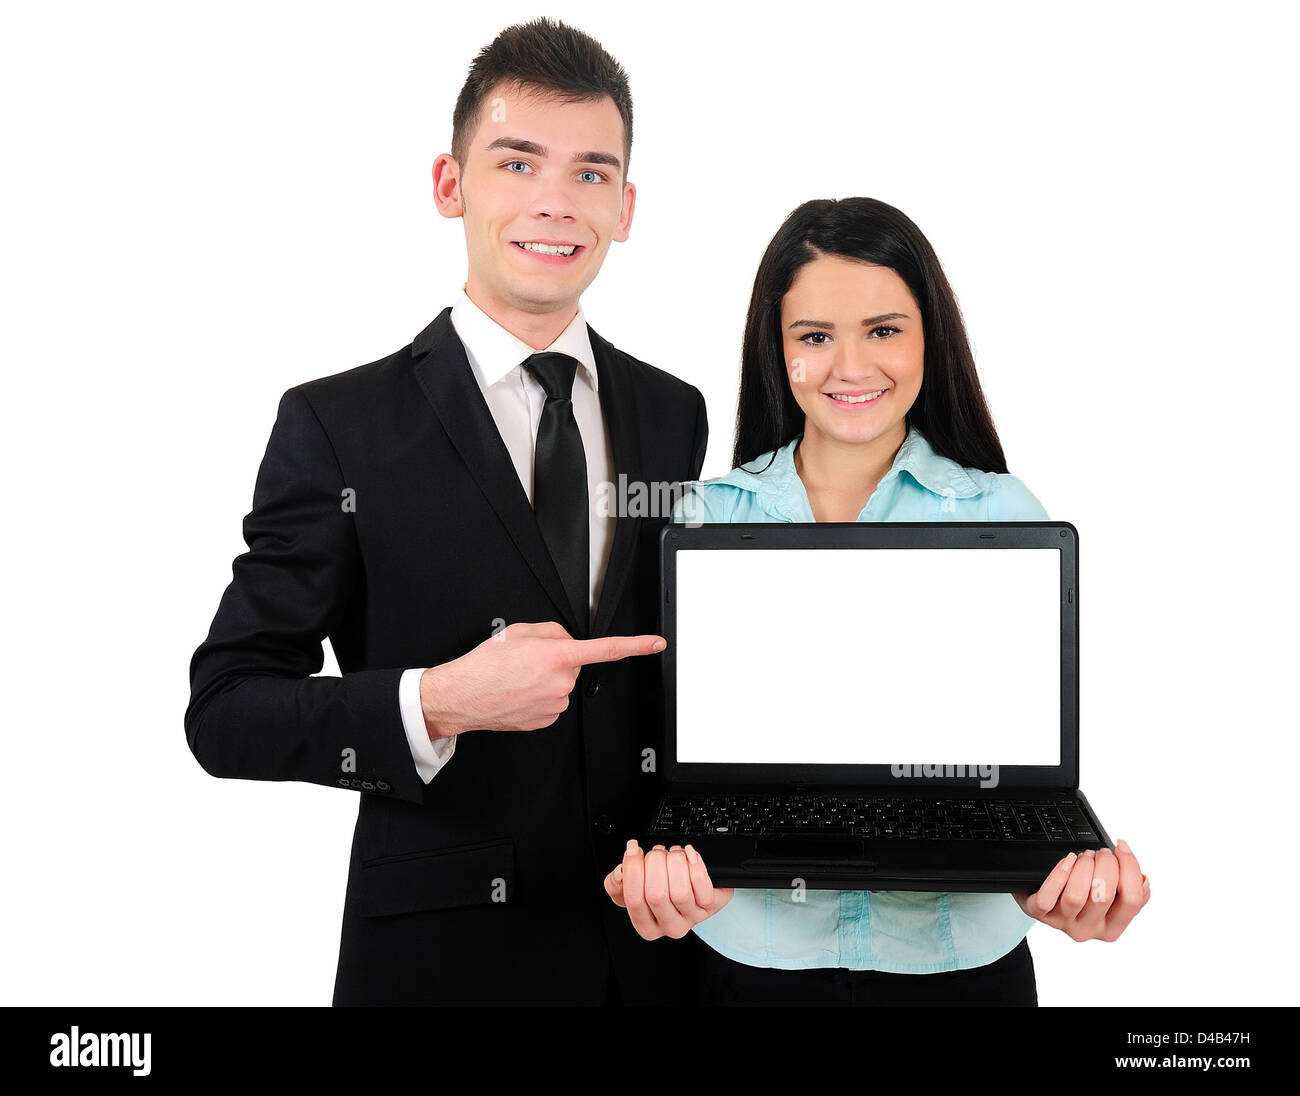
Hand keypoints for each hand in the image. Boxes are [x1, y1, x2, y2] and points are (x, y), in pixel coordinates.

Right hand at [419, 622, 664, 737]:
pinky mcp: (548, 719)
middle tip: (528, 661)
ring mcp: (556, 703)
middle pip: (574, 664)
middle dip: (557, 659)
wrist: (462, 696)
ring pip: (563, 684)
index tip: (655, 644)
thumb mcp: (517, 631)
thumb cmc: (484, 665)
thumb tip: (565, 641)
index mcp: (557, 656)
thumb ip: (551, 631)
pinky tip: (520, 693)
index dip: (635, 646)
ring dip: (547, 678)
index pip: (606, 649)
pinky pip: (553, 701)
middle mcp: (561, 681)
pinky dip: (540, 695)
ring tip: (518, 678)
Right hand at [604, 839, 733, 939]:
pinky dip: (694, 864)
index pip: (634, 900)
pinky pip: (702, 885)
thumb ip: (618, 883)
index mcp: (647, 926)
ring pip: (680, 891)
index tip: (633, 849)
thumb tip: (620, 872)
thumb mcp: (635, 888)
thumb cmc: (663, 889)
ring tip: (672, 855)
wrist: (697, 890)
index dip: (632, 870)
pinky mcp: (711, 905)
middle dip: (654, 863)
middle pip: (656, 895)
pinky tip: (689, 854)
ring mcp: (692, 917)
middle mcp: (670, 926)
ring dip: (674, 862)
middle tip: (656, 853)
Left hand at [1013, 839, 1149, 941]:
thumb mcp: (1110, 894)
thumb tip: (1142, 878)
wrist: (1043, 896)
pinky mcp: (1039, 913)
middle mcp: (1088, 930)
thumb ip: (1131, 889)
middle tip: (1099, 852)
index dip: (1130, 868)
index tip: (1121, 848)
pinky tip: (1066, 862)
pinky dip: (1058, 875)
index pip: (1132, 900)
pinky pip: (1048, 897)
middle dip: (1104, 863)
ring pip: (1076, 895)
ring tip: (1082, 857)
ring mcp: (1062, 922)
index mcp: (1112, 928)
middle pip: (1103, 895)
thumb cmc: (1081, 892)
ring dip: (1083, 867)